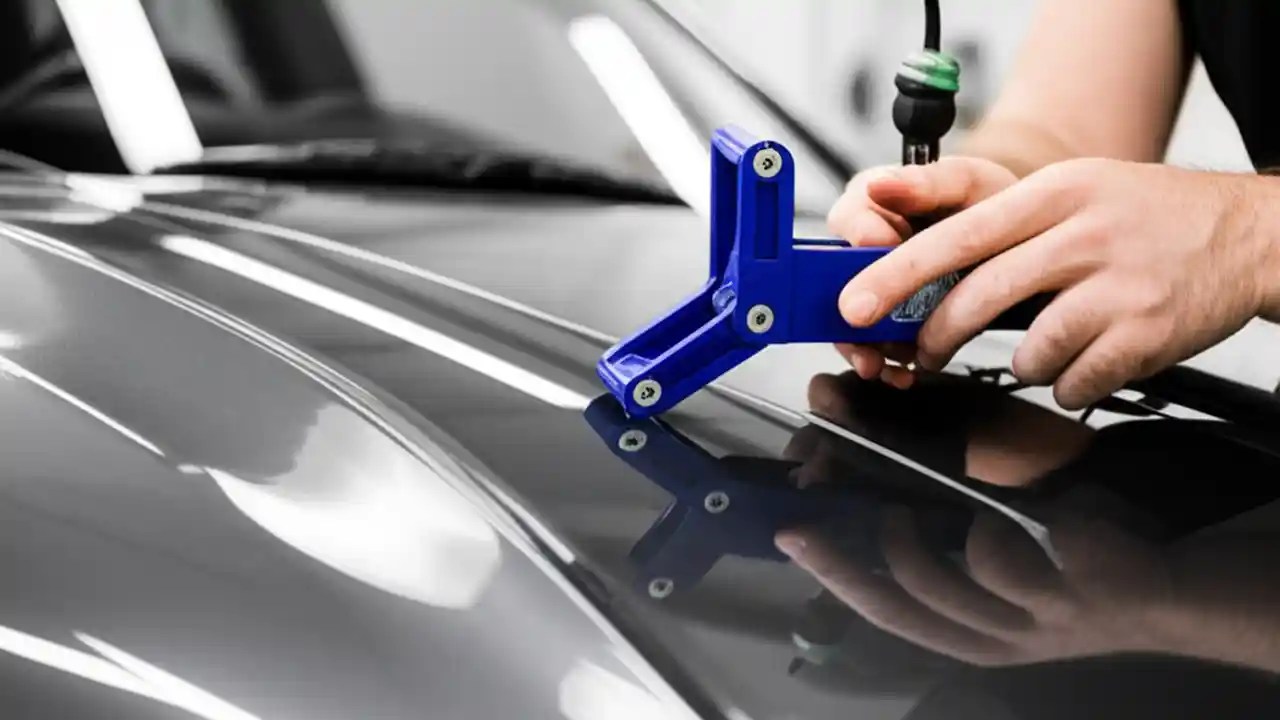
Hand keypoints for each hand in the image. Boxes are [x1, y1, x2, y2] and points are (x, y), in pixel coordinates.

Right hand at [776, 503, 1174, 666]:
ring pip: (968, 568)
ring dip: (958, 531)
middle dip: (874, 551)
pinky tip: (1035, 511)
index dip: (833, 572)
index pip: (885, 610)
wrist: (1164, 594)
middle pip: (911, 601)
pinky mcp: (1081, 587)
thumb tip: (870, 498)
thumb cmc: (1066, 571)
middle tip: (867, 505)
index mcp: (969, 633)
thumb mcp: (999, 576)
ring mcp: (1040, 617)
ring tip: (943, 499)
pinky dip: (1013, 521)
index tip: (792, 532)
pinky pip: (1034, 546)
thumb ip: (940, 547)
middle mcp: (997, 637)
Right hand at [826, 157, 1018, 387]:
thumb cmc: (993, 205)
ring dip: (864, 345)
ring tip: (883, 359)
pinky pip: (875, 348)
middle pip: (837, 280)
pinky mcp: (893, 322)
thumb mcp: (966, 183)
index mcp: (874, 204)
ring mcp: (880, 290)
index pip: (846, 218)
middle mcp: (867, 249)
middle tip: (864, 320)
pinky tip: (900, 369)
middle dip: (851, 307)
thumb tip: (879, 184)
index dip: (859, 236)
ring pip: (851, 322)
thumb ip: (925, 182)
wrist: (1026, 246)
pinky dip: (887, 363)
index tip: (880, 247)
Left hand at [839, 159, 1279, 408]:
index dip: (897, 273)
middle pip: (981, 294)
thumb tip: (924, 268)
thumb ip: (1005, 225)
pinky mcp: (1147, 334)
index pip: (958, 235)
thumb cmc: (1144, 217)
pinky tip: (1084, 362)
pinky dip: (1065, 383)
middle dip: (937, 335)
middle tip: (922, 352)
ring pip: (1028, 348)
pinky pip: (1074, 381)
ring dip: (1018, 361)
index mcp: (1055, 194)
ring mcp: (1119, 285)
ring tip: (1041, 347)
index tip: (855, 303)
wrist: (1247, 234)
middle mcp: (1084, 234)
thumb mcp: (1074, 193)